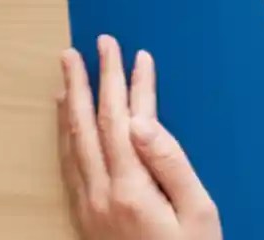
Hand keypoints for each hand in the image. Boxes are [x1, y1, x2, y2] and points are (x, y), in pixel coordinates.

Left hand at [57, 36, 221, 239]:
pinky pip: (69, 164)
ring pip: (73, 142)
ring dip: (73, 102)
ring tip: (70, 71)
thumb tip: (142, 121)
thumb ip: (170, 162)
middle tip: (93, 45)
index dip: (132, 84)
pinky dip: (66, 134)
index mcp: (132, 188)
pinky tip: (68, 121)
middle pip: (92, 124)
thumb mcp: (197, 211)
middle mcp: (102, 194)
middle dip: (93, 80)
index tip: (137, 55)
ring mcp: (89, 207)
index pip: (126, 121)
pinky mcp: (85, 218)